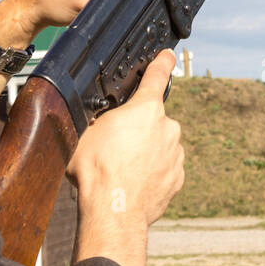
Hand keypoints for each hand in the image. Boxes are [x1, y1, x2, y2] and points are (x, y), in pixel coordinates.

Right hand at [68, 50, 184, 265]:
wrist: (113, 210)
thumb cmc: (96, 170)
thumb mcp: (87, 133)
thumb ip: (101, 120)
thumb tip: (98, 122)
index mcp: (145, 109)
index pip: (157, 76)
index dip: (162, 63)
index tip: (168, 55)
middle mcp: (167, 128)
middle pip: (152, 120)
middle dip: (137, 129)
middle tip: (115, 146)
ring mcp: (175, 154)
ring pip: (159, 145)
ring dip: (145, 152)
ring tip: (121, 169)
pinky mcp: (177, 178)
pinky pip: (164, 168)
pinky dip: (151, 172)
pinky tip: (133, 183)